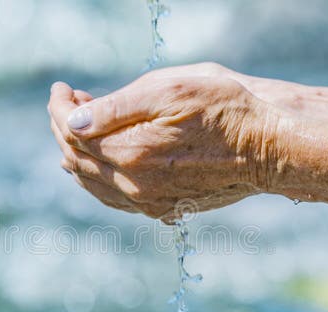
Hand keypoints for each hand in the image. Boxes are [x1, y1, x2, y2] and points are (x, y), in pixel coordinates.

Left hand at [47, 75, 280, 221]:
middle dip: (63, 128)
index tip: (61, 86)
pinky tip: (95, 167)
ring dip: (76, 155)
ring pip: (93, 184)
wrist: (269, 148)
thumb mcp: (168, 91)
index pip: (72, 133)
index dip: (59, 107)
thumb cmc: (224, 110)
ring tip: (74, 129)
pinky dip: (96, 179)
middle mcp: (134, 186)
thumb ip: (115, 108)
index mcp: (130, 153)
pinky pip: (115, 199)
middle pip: (78, 159)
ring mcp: (149, 202)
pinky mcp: (165, 208)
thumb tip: (72, 121)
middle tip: (66, 101)